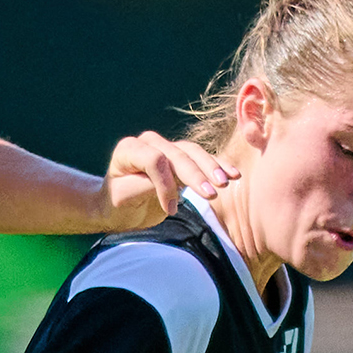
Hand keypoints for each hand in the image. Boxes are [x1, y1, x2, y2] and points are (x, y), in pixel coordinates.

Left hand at [100, 131, 238, 230]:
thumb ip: (145, 186)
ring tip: (225, 183)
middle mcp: (148, 143)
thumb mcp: (125, 198)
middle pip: (176, 155)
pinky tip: (233, 175)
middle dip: (195, 174)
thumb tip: (174, 183)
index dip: (165, 184)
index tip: (170, 210)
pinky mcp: (181, 157)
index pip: (154, 160)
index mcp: (128, 149)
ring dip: (211, 168)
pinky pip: (202, 158)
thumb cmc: (118, 204)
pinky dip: (218, 166)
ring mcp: (166, 148)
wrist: (120, 208)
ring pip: (193, 153)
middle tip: (211, 194)